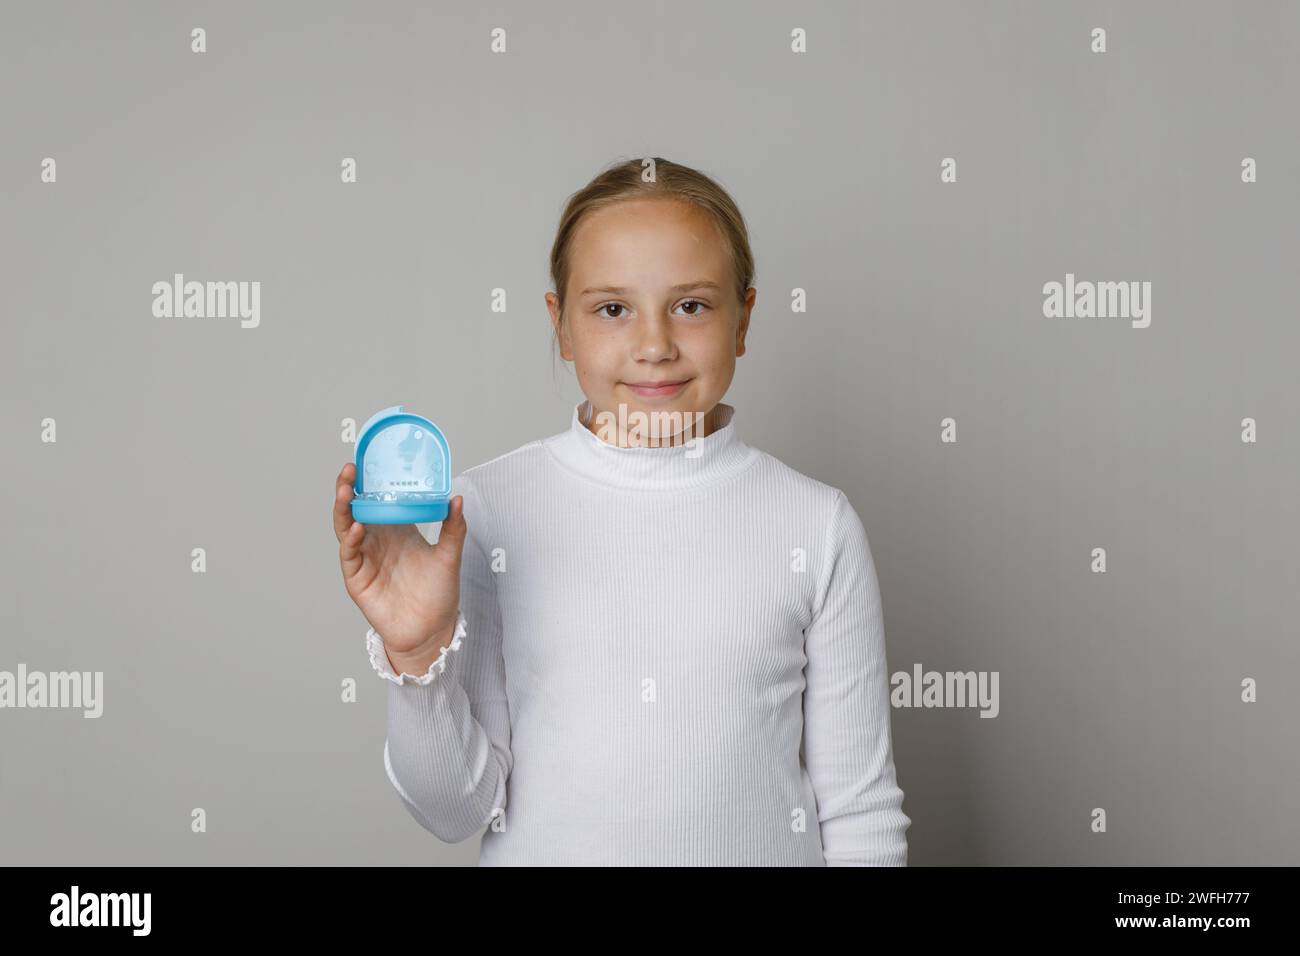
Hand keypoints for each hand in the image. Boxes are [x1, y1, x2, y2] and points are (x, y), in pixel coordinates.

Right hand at [333, 462, 466, 663]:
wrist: (431, 629)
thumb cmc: (438, 594)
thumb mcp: (449, 556)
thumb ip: (454, 529)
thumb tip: (457, 499)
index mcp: (397, 529)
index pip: (378, 498)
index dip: (370, 481)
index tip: (368, 459)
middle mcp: (377, 539)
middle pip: (356, 508)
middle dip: (349, 488)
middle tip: (350, 469)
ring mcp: (364, 557)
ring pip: (346, 527)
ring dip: (343, 508)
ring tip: (345, 490)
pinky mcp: (357, 578)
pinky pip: (350, 555)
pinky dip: (351, 540)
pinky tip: (356, 528)